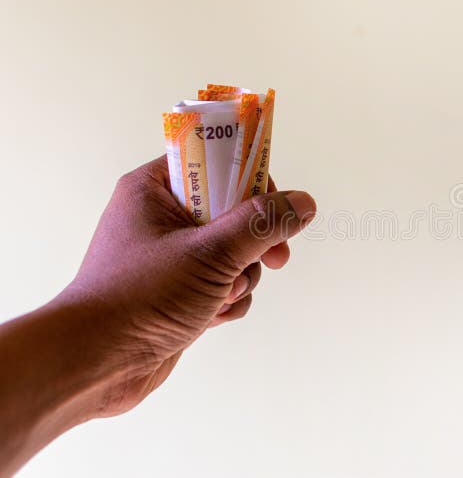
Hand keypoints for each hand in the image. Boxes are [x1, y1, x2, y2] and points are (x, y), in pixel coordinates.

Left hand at [59, 156, 315, 416]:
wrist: (94, 365)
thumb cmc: (139, 298)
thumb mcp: (210, 254)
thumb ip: (261, 224)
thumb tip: (303, 203)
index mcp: (154, 190)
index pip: (214, 162)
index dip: (250, 181)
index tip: (275, 206)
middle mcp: (161, 218)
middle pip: (232, 211)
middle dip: (254, 242)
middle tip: (275, 258)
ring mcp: (170, 258)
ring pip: (233, 252)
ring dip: (241, 277)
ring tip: (221, 297)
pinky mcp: (178, 291)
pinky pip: (223, 284)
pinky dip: (228, 300)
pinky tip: (213, 316)